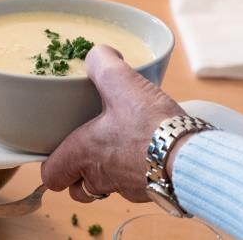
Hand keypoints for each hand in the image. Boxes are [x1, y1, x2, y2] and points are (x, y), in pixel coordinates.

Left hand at [41, 45, 184, 202]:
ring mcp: (128, 187)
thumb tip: (97, 54)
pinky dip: (140, 170)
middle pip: (79, 187)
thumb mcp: (121, 83)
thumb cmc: (150, 126)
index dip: (53, 166)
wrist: (190, 157)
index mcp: (84, 153)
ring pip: (108, 187)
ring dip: (110, 172)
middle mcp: (102, 176)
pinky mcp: (154, 188)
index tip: (59, 152)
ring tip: (121, 147)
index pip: (52, 175)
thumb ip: (102, 64)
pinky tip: (150, 150)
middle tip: (90, 150)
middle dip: (80, 173)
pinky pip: (139, 184)